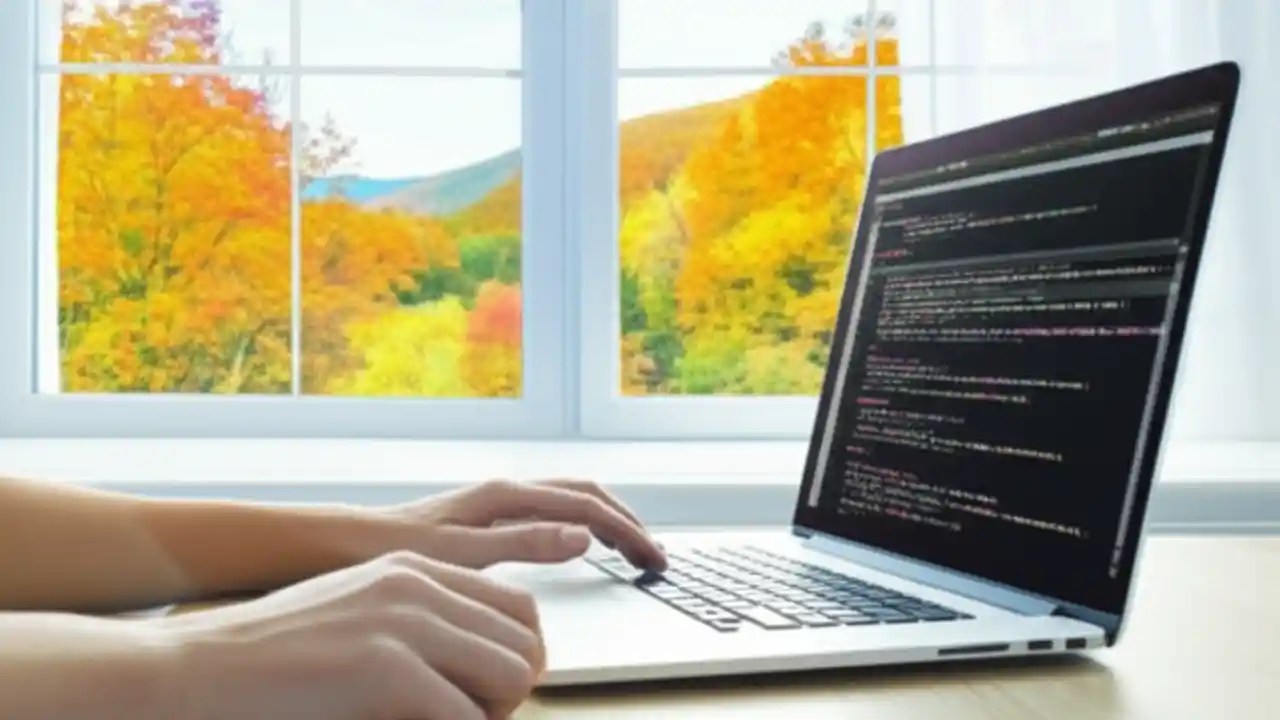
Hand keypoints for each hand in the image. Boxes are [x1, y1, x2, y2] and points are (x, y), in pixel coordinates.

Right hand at [162, 550, 541, 719]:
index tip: (483, 698)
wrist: (188, 677)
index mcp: (414, 568)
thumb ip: (420, 632)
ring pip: (513, 676)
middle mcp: (417, 583)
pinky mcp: (385, 668)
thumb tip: (491, 673)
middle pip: (527, 642)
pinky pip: (468, 719)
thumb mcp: (358, 625)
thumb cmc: (268, 667)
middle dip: (511, 695)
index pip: (519, 608)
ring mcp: (402, 621)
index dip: (514, 662)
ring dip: (491, 718)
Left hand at [382, 479, 666, 571]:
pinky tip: (584, 546)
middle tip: (655, 556)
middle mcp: (508, 490)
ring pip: (571, 500)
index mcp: (507, 495)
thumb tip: (584, 537)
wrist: (351, 543)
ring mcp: (500, 500)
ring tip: (633, 548)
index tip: (652, 560)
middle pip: (586, 495)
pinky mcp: (491, 515)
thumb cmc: (400, 550)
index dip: (626, 533)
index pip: (586, 508)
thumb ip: (525, 543)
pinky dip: (583, 524)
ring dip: (608, 520)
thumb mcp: (463, 554)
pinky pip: (553, 511)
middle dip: (627, 522)